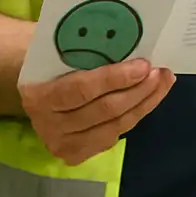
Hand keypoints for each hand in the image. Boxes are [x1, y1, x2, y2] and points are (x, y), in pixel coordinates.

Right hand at [19, 59, 174, 166]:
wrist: (32, 88)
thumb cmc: (51, 62)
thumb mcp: (60, 51)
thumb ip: (86, 50)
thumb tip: (131, 41)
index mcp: (38, 95)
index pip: (82, 89)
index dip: (116, 78)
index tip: (144, 65)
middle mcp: (47, 125)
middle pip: (104, 110)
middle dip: (139, 91)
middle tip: (161, 73)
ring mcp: (61, 144)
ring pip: (113, 126)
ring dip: (144, 104)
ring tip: (163, 83)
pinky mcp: (74, 154)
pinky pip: (112, 137)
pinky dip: (134, 117)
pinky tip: (148, 100)